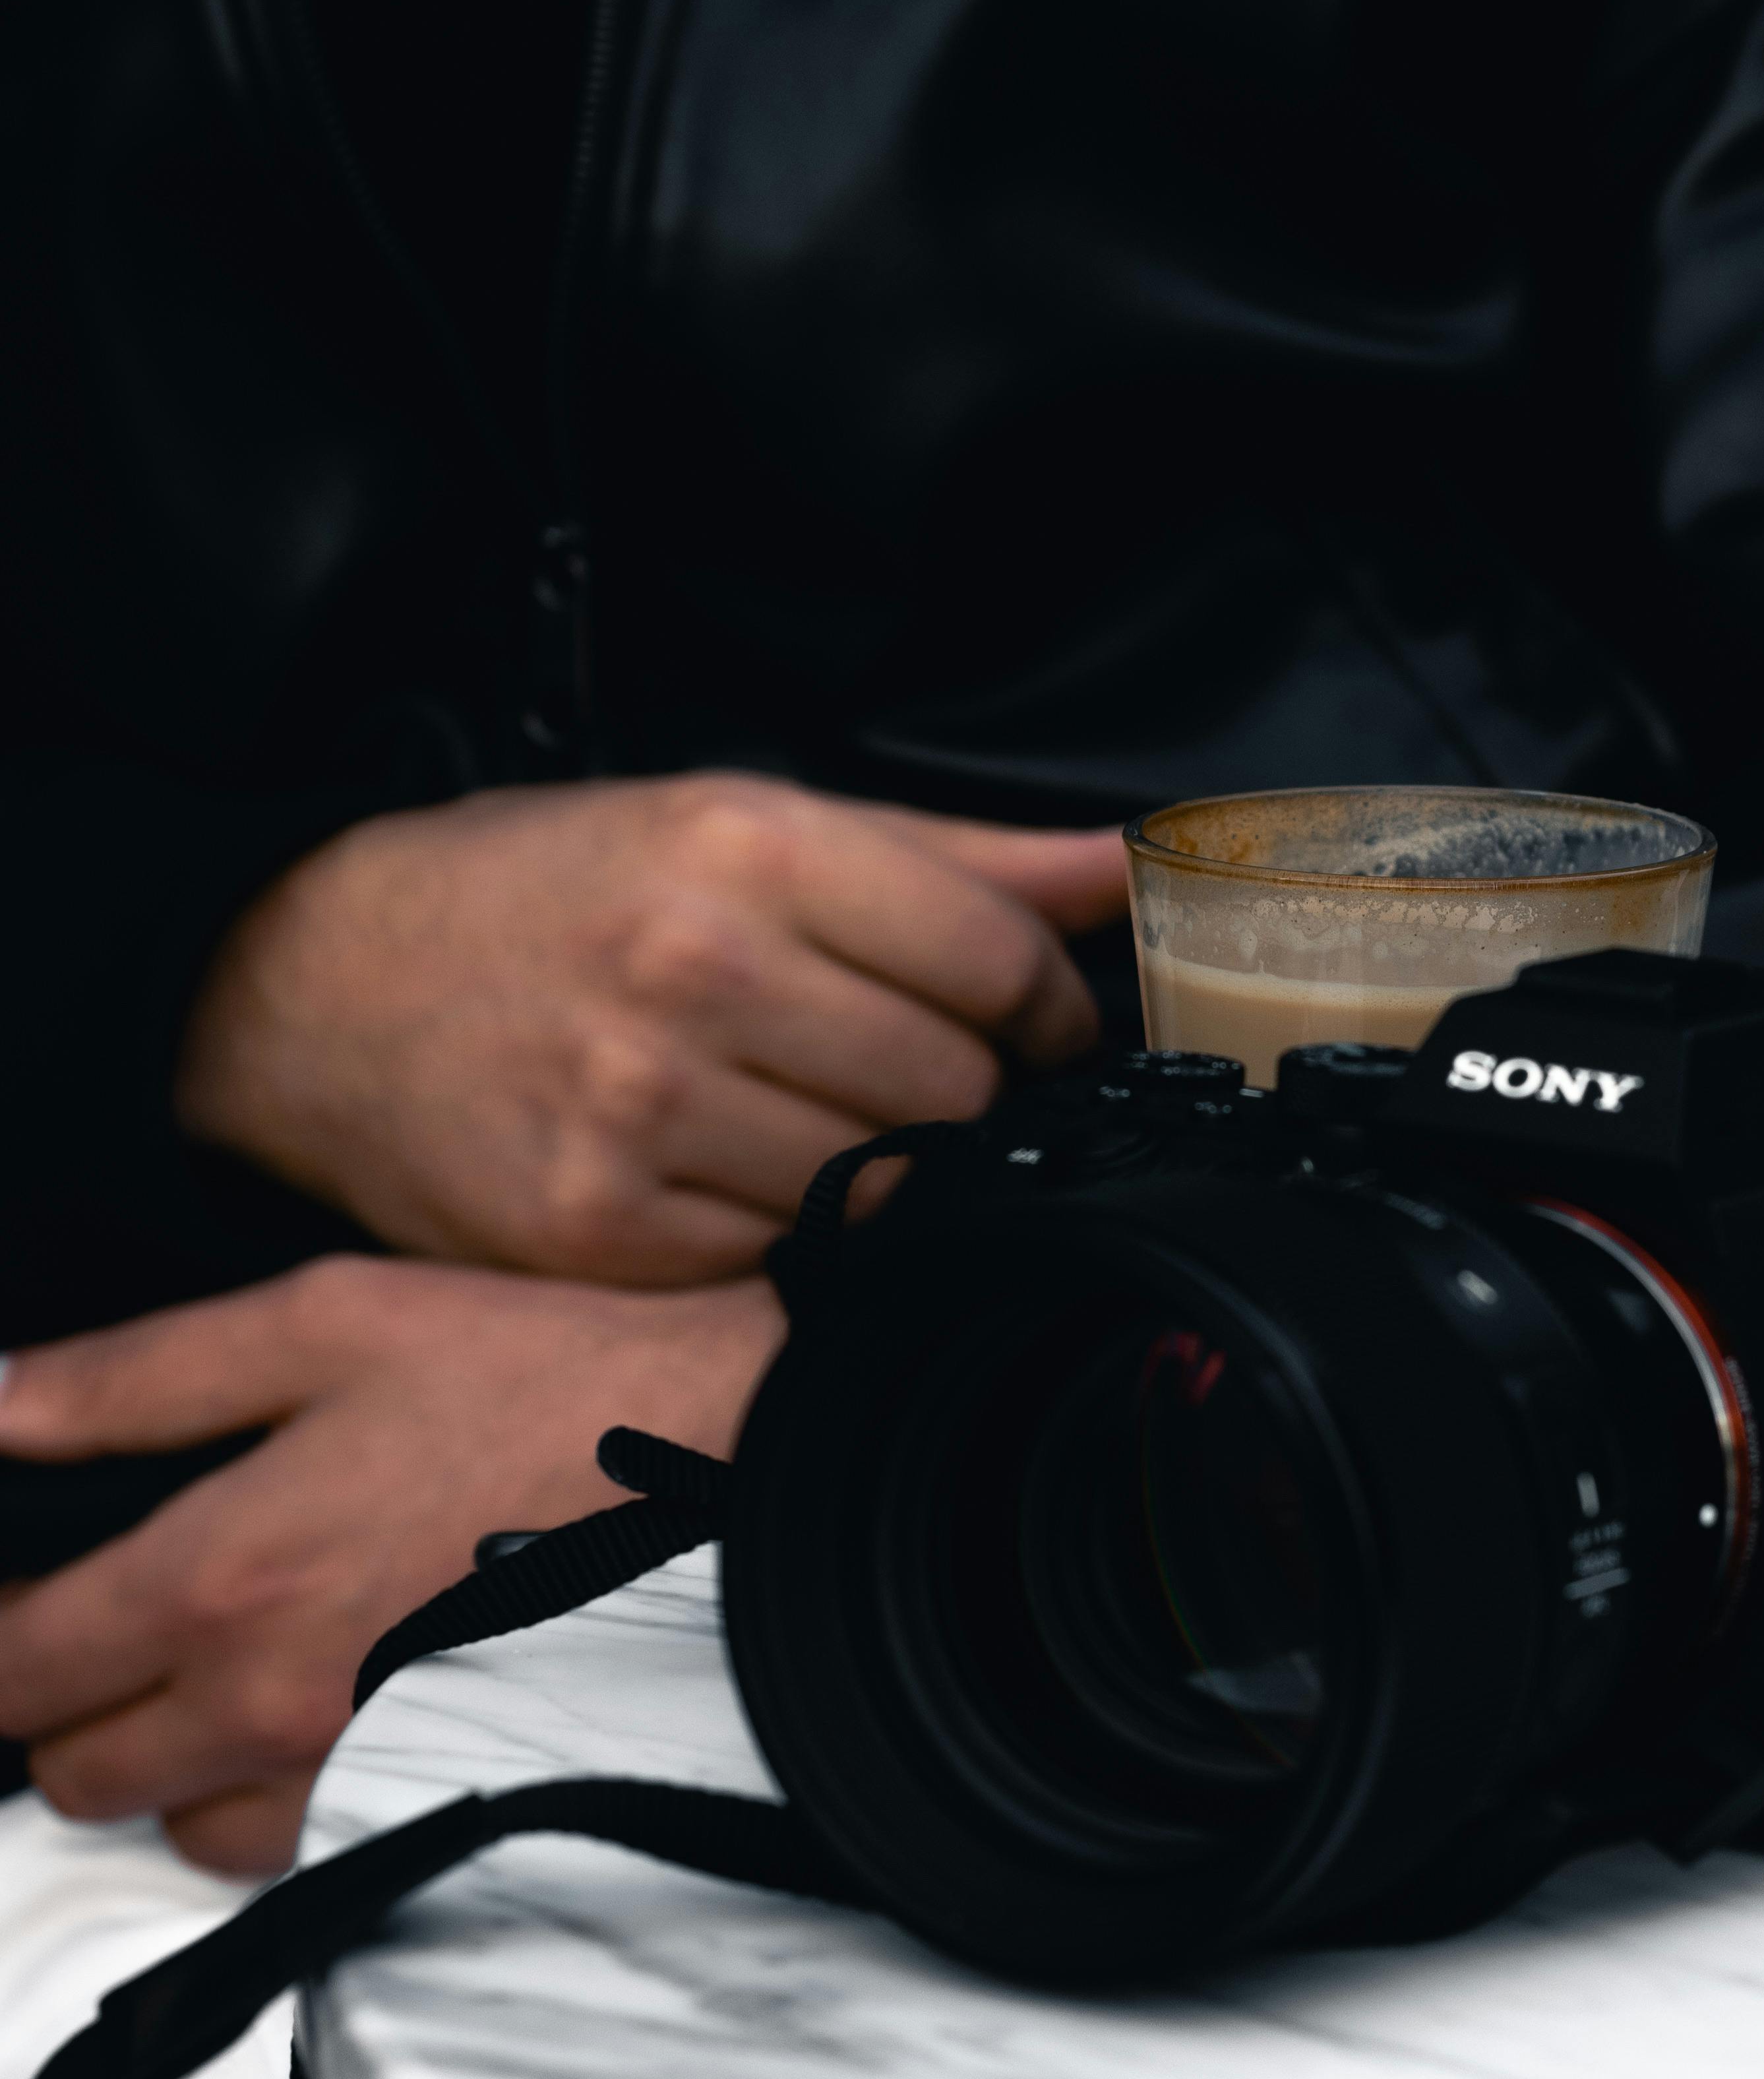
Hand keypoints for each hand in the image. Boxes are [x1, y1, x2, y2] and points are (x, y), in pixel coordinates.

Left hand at [0, 1255, 783, 1872]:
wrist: (716, 1460)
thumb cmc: (535, 1380)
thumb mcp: (323, 1322)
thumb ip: (134, 1379)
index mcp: (219, 1574)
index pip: (14, 1669)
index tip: (6, 1602)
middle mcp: (267, 1702)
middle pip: (76, 1776)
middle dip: (63, 1707)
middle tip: (106, 1629)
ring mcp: (349, 1770)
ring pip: (175, 1829)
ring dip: (163, 1766)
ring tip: (209, 1673)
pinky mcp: (425, 1799)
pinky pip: (288, 1852)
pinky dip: (262, 1802)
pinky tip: (299, 1718)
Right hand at [175, 776, 1126, 1284]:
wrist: (318, 987)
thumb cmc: (549, 893)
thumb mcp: (739, 820)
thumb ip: (955, 858)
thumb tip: (1131, 868)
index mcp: (746, 849)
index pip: (995, 961)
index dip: (1049, 1009)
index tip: (1041, 1026)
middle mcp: (694, 972)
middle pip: (953, 1086)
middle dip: (969, 1092)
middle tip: (920, 1076)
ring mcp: (640, 1109)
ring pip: (882, 1185)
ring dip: (884, 1167)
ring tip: (816, 1115)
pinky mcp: (596, 1227)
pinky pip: (782, 1258)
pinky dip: (789, 1228)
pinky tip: (741, 1172)